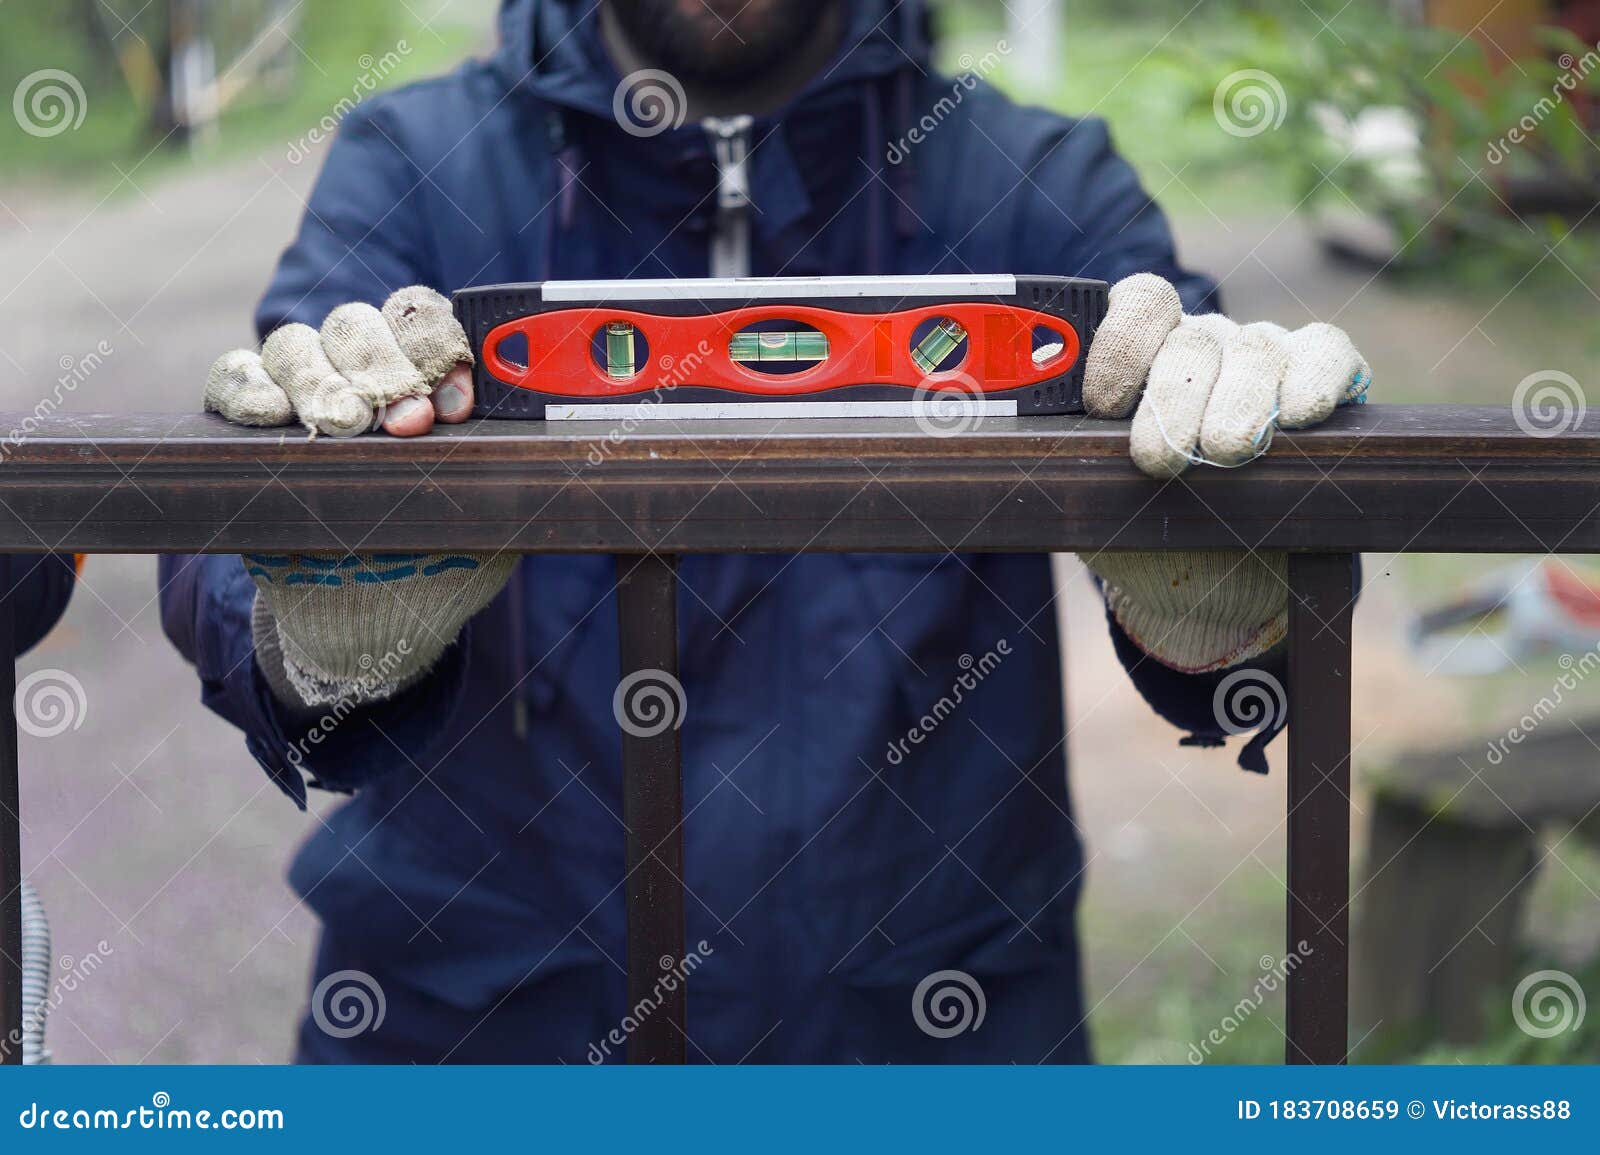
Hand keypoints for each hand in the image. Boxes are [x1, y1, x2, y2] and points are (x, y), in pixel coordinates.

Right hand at [205, 288, 511, 707]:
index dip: (439, 348)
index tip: (454, 404)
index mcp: (420, 375)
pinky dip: (248, 388)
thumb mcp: (484, 514)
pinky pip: (232, 377)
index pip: (423, 321)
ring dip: (322, 381)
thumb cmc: (436, 555)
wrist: (369, 618)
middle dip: (385, 370)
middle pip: (358, 324)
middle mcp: (358, 369)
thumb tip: (541, 426)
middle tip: (402, 421)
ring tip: (345, 428)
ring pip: (295, 343)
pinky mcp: (246, 423)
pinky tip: (274, 416)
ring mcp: (299, 390)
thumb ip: (504, 467)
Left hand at [1079, 274, 1366, 670]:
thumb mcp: (1089, 496)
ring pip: (1256, 348)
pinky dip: (1314, 377)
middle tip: (1160, 458)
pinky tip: (1300, 414)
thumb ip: (1060, 455)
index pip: (1138, 306)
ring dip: (1238, 403)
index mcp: (1142, 358)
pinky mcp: (1324, 383)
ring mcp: (1264, 360)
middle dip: (1173, 399)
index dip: (1120, 343)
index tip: (1104, 403)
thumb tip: (1009, 422)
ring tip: (1226, 454)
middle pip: (1193, 338)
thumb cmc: (1142, 530)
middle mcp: (1202, 347)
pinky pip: (1326, 352)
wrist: (1210, 589)